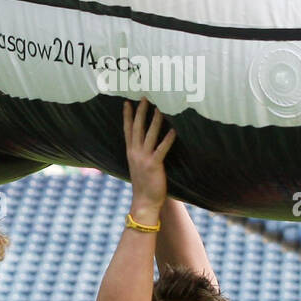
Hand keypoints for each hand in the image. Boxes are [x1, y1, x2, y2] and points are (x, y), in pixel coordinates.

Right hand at [124, 98, 174, 217]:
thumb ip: (140, 154)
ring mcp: (143, 158)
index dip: (126, 116)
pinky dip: (168, 139)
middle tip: (144, 97)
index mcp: (130, 152)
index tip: (127, 102)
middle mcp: (135, 153)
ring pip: (149, 135)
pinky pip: (161, 149)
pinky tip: (174, 130)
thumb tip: (146, 144)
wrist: (144, 202)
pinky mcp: (154, 165)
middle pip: (137, 128)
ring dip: (155, 120)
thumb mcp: (138, 166)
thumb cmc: (144, 185)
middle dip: (140, 112)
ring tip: (160, 108)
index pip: (127, 130)